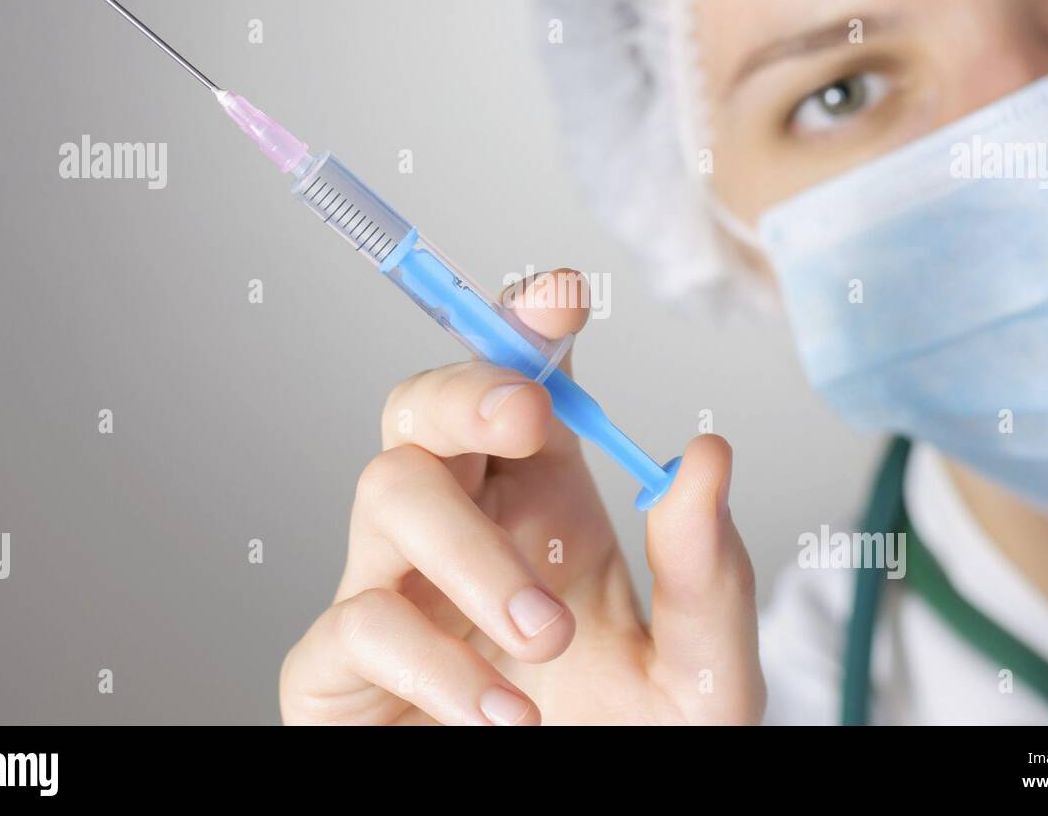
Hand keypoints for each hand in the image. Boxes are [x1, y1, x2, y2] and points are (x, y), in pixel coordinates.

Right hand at [280, 270, 763, 724]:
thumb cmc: (624, 749)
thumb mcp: (699, 677)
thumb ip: (708, 579)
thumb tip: (705, 455)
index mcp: (542, 505)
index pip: (522, 388)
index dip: (524, 329)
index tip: (562, 297)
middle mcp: (462, 529)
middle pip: (423, 403)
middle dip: (467, 386)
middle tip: (528, 415)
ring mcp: (393, 588)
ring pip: (387, 489)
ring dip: (469, 549)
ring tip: (545, 635)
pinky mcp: (339, 665)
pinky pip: (359, 619)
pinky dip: (437, 662)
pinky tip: (504, 714)